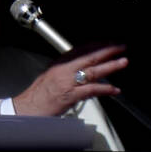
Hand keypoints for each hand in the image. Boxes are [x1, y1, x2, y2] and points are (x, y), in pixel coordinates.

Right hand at [12, 44, 127, 116]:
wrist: (27, 108)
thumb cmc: (39, 95)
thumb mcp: (51, 75)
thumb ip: (66, 69)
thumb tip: (81, 67)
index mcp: (60, 63)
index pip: (81, 49)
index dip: (97, 45)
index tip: (108, 43)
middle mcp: (64, 70)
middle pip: (90, 57)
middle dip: (108, 51)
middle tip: (121, 47)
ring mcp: (67, 82)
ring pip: (93, 71)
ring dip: (111, 66)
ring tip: (123, 62)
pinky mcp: (70, 95)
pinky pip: (91, 90)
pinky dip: (105, 89)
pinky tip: (114, 89)